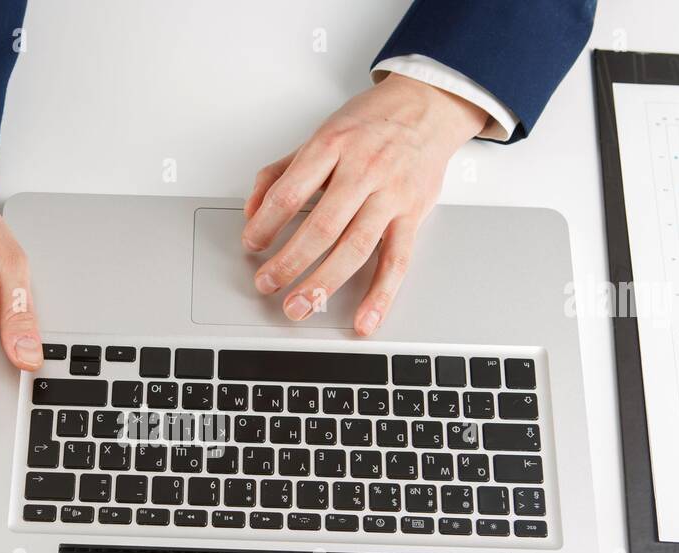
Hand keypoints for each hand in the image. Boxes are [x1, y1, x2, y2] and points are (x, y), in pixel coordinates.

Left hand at [243, 73, 486, 334]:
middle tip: (267, 284)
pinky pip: (397, 261)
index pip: (290, 191)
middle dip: (289, 262)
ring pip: (355, 247)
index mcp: (332, 145)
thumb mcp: (319, 135)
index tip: (251, 244)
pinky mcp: (413, 215)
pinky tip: (364, 320)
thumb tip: (252, 212)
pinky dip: (380, 295)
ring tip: (300, 306)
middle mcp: (363, 170)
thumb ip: (281, 173)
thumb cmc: (370, 124)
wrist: (427, 106)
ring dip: (324, 283)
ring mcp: (391, 195)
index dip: (265, 223)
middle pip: (321, 227)